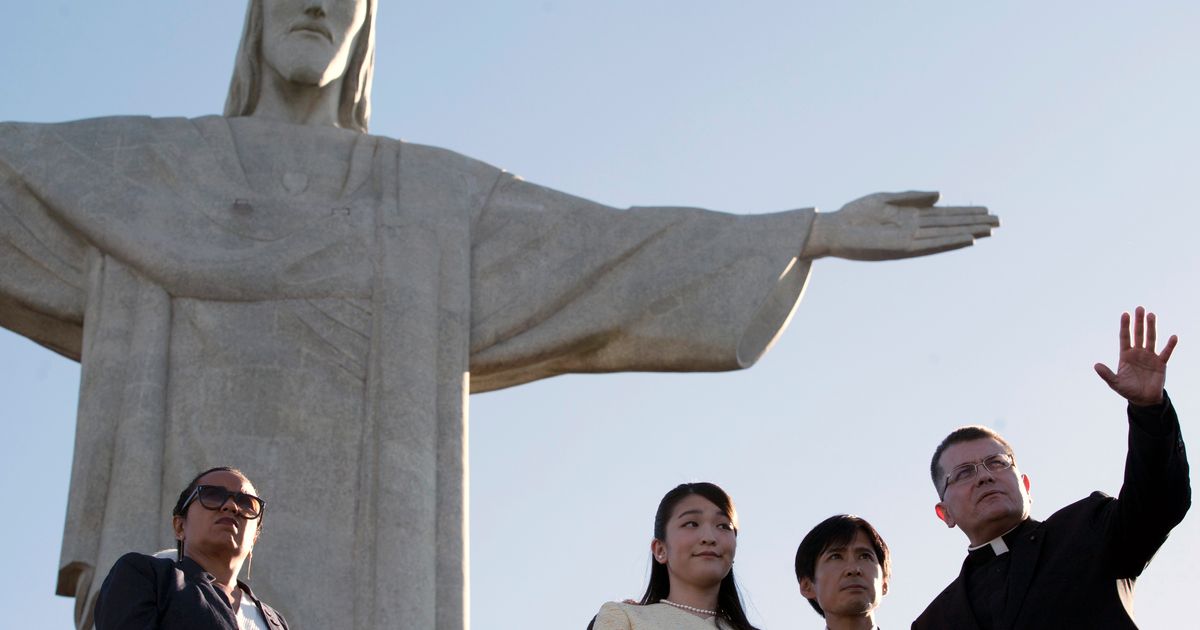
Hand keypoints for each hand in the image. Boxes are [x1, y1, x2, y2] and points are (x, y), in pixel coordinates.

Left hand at [803, 191, 997, 259]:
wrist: (832, 229)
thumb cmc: (855, 214)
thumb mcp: (885, 199)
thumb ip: (912, 197)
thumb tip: (940, 195)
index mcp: (911, 217)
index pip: (945, 215)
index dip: (966, 213)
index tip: (987, 210)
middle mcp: (914, 230)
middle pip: (950, 225)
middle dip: (974, 223)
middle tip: (999, 222)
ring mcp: (909, 239)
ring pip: (945, 235)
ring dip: (967, 232)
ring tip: (989, 230)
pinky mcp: (901, 248)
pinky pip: (930, 245)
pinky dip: (948, 242)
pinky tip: (965, 238)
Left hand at [1094, 306, 1176, 405]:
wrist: (1144, 399)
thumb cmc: (1128, 390)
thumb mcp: (1115, 383)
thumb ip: (1107, 374)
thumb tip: (1096, 365)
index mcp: (1126, 355)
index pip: (1124, 337)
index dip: (1125, 326)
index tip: (1125, 314)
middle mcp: (1138, 353)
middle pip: (1138, 334)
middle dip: (1138, 322)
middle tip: (1139, 308)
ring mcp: (1150, 357)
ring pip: (1151, 339)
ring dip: (1151, 327)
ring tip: (1151, 315)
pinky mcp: (1161, 364)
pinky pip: (1166, 353)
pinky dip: (1170, 345)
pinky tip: (1173, 337)